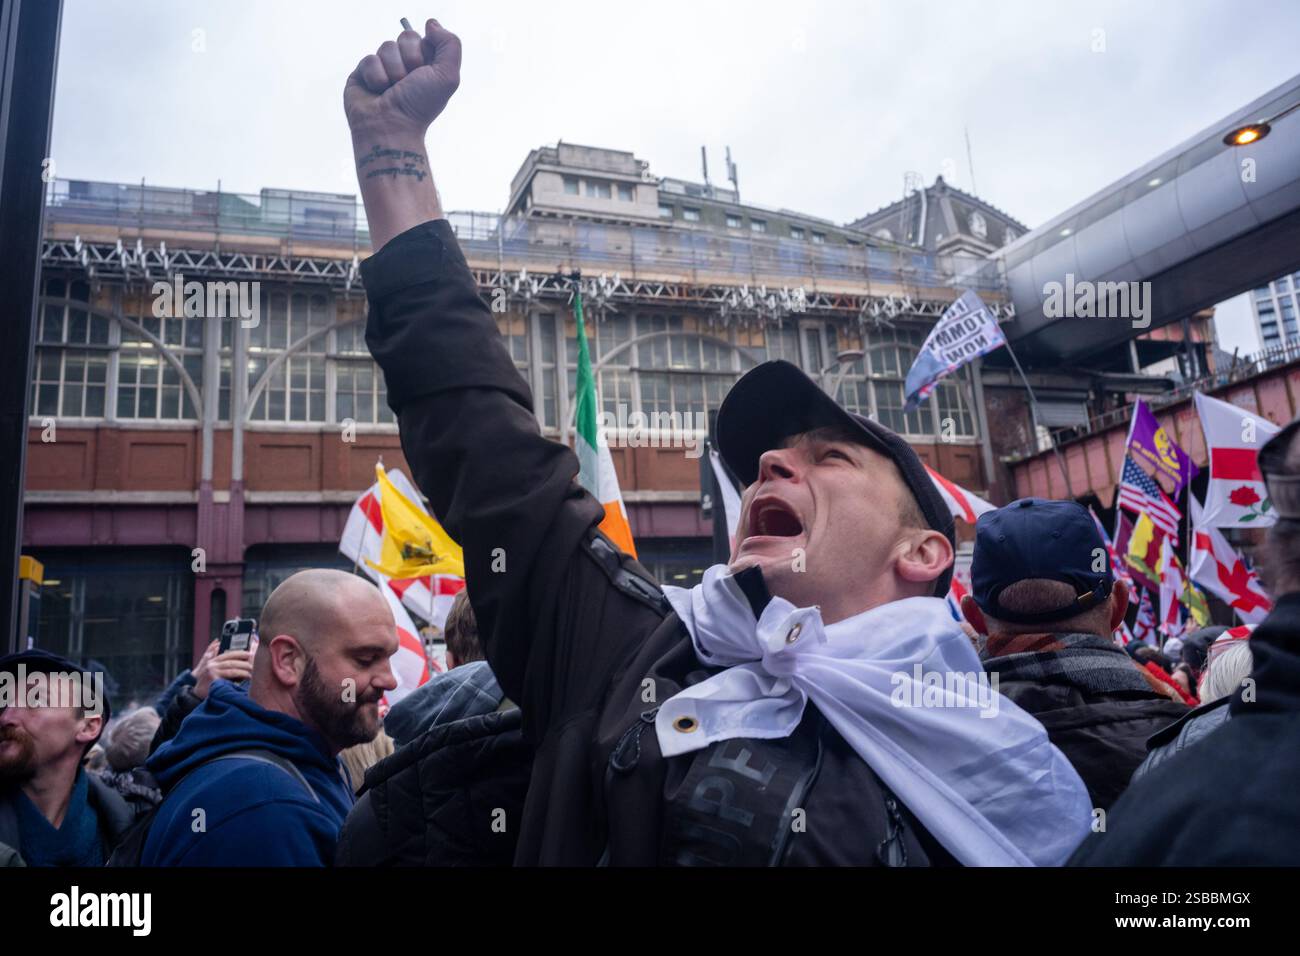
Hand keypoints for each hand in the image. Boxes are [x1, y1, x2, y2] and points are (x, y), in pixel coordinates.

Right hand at [192, 640, 255, 698]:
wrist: (196, 695)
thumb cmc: (207, 684)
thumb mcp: (213, 672)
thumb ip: (221, 665)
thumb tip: (234, 656)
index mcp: (213, 661)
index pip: (227, 654)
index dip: (239, 652)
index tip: (249, 653)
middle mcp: (212, 664)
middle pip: (231, 660)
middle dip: (244, 661)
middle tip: (253, 663)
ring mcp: (212, 671)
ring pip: (231, 666)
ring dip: (244, 668)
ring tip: (252, 671)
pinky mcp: (214, 678)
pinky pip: (230, 674)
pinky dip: (240, 674)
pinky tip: (247, 676)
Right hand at [344, 19, 461, 141]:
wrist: (391, 127)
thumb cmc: (419, 106)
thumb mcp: (447, 76)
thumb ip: (449, 44)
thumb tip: (431, 23)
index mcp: (428, 66)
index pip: (425, 37)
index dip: (426, 50)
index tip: (425, 69)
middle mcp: (407, 65)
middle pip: (406, 36)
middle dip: (410, 58)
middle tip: (409, 80)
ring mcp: (384, 68)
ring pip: (386, 46)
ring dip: (393, 70)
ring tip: (393, 89)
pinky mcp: (363, 73)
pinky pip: (369, 59)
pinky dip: (376, 76)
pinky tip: (378, 92)